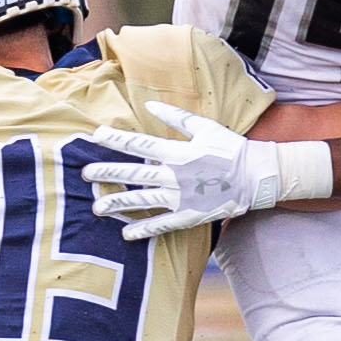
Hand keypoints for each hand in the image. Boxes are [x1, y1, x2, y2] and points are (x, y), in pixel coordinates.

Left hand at [82, 100, 282, 240]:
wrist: (256, 177)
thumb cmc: (230, 148)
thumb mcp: (205, 127)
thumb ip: (175, 118)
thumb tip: (149, 106)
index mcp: (179, 152)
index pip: (140, 145)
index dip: (116, 140)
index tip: (95, 136)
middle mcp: (176, 177)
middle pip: (135, 174)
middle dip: (108, 174)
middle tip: (85, 174)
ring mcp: (181, 198)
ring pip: (143, 201)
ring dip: (118, 204)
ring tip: (97, 207)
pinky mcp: (189, 216)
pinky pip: (162, 225)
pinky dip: (144, 230)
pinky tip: (126, 234)